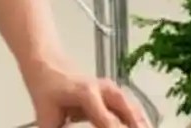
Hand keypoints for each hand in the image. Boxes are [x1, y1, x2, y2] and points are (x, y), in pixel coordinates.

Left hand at [25, 59, 148, 127]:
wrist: (49, 68)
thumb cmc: (47, 90)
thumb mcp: (46, 117)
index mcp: (87, 94)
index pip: (107, 120)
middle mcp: (103, 89)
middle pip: (127, 111)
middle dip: (136, 125)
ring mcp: (111, 89)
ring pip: (132, 108)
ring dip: (142, 122)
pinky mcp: (114, 93)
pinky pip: (130, 107)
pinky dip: (139, 118)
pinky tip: (144, 125)